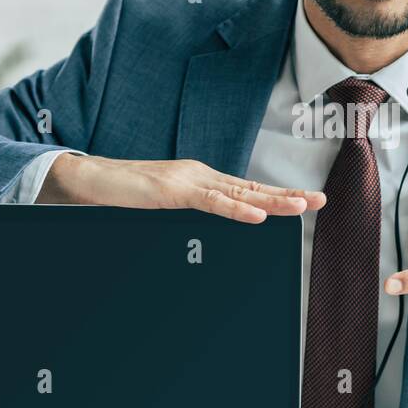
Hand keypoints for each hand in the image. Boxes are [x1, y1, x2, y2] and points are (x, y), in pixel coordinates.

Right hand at [37, 153, 325, 222]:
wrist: (86, 181)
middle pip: (251, 188)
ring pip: (238, 193)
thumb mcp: (162, 209)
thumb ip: (187, 216)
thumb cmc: (121, 197)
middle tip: (320, 200)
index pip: (245, 190)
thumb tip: (209, 231)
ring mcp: (187, 180)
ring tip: (301, 206)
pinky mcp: (171, 191)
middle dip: (287, 195)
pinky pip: (209, 202)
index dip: (276, 196)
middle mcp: (199, 176)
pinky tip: (256, 215)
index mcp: (199, 181)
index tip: (304, 201)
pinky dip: (235, 209)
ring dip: (272, 201)